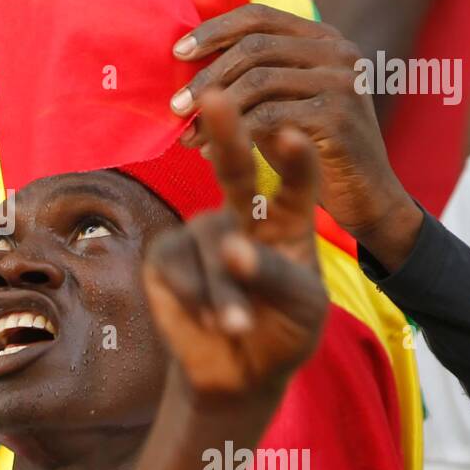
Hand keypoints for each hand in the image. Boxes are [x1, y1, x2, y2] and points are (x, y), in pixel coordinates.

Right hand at [144, 90, 327, 401]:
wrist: (241, 371)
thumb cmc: (284, 328)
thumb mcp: (302, 305)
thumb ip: (275, 272)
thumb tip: (230, 247)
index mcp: (289, 218)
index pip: (295, 182)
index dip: (292, 160)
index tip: (290, 135)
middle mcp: (244, 214)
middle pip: (236, 170)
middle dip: (226, 133)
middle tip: (217, 99)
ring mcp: (202, 231)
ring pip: (209, 246)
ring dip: (223, 290)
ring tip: (238, 327)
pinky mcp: (167, 255)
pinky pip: (177, 267)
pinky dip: (196, 298)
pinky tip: (210, 322)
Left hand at [169, 5, 421, 262]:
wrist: (367, 197)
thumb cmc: (314, 149)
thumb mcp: (284, 102)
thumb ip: (252, 79)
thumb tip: (189, 72)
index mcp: (324, 38)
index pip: (259, 16)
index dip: (214, 30)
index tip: (178, 52)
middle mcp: (338, 51)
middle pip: (254, 48)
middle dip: (207, 78)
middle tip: (175, 108)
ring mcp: (342, 81)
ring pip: (257, 81)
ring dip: (214, 110)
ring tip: (189, 136)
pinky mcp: (338, 116)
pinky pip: (269, 117)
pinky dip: (234, 133)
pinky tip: (214, 153)